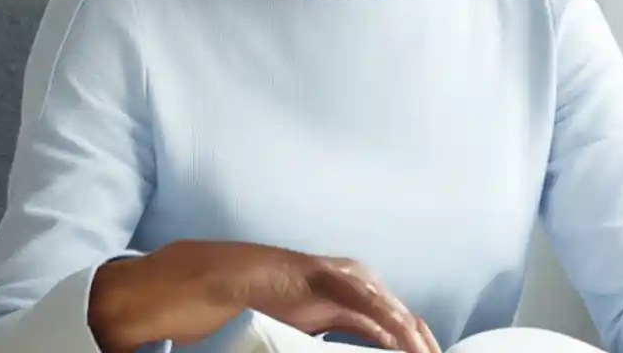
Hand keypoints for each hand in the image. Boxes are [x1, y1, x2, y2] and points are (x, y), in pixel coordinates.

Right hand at [89, 239, 440, 352]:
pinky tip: (403, 343)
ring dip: (413, 340)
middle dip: (423, 346)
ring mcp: (337, 276)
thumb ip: (321, 345)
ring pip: (390, 311)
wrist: (200, 285)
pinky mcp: (320, 276)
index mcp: (346, 298)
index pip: (394, 327)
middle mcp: (349, 283)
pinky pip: (363, 303)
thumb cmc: (245, 312)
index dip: (415, 348)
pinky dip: (387, 324)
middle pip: (402, 318)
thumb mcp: (296, 336)